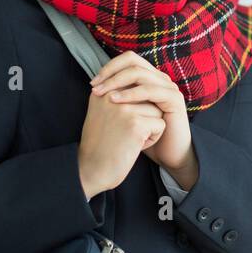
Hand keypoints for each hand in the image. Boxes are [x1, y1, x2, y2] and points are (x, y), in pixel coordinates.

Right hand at [76, 82, 166, 198]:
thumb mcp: (104, 112)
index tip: (118, 124)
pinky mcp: (136, 123)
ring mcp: (124, 108)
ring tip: (128, 138)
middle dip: (144, 116)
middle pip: (148, 98)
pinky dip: (152, 138)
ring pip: (157, 111)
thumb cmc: (101, 143)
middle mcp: (112, 94)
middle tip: (124, 132)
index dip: (136, 109)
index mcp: (104, 89)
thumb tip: (146, 83)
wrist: (91, 169)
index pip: (137, 88)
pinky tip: (134, 146)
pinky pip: (160, 125)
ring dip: (149, 127)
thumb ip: (120, 95)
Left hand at [90, 51, 197, 188]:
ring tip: (102, 94)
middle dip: (110, 72)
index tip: (92, 83)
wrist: (166, 154)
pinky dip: (131, 93)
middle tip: (95, 87)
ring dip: (117, 82)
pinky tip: (116, 101)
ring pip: (139, 73)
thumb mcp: (126, 112)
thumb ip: (116, 95)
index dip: (109, 67)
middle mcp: (160, 78)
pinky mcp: (174, 99)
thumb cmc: (143, 134)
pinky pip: (150, 90)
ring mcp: (168, 87)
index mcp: (150, 78)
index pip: (128, 59)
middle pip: (133, 61)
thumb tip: (94, 83)